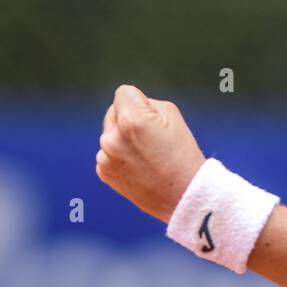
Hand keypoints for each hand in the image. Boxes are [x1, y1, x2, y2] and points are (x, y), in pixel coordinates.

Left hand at [96, 85, 206, 222]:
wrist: (183, 195)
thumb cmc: (182, 151)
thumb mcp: (172, 114)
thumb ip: (145, 102)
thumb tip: (126, 105)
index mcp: (130, 120)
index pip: (124, 92)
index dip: (141, 101)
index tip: (154, 118)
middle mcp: (112, 138)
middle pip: (114, 112)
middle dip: (128, 118)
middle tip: (152, 138)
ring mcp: (105, 157)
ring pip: (111, 133)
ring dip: (123, 138)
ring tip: (147, 155)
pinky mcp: (103, 171)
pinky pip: (108, 152)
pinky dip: (119, 155)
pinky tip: (138, 167)